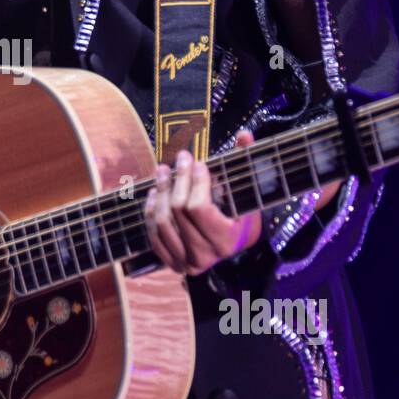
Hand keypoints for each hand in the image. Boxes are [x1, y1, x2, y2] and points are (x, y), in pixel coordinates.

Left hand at [145, 130, 262, 275]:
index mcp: (227, 240)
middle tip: (180, 158)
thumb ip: (246, 162)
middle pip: (178, 210)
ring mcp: (186, 262)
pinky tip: (153, 194)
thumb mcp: (248, 192)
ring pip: (162, 221)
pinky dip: (150, 212)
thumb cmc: (243, 215)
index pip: (199, 207)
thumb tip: (244, 134)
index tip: (197, 163)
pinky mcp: (172, 263)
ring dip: (160, 191)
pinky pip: (153, 235)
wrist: (235, 246)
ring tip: (162, 171)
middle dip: (178, 179)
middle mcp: (205, 256)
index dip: (195, 181)